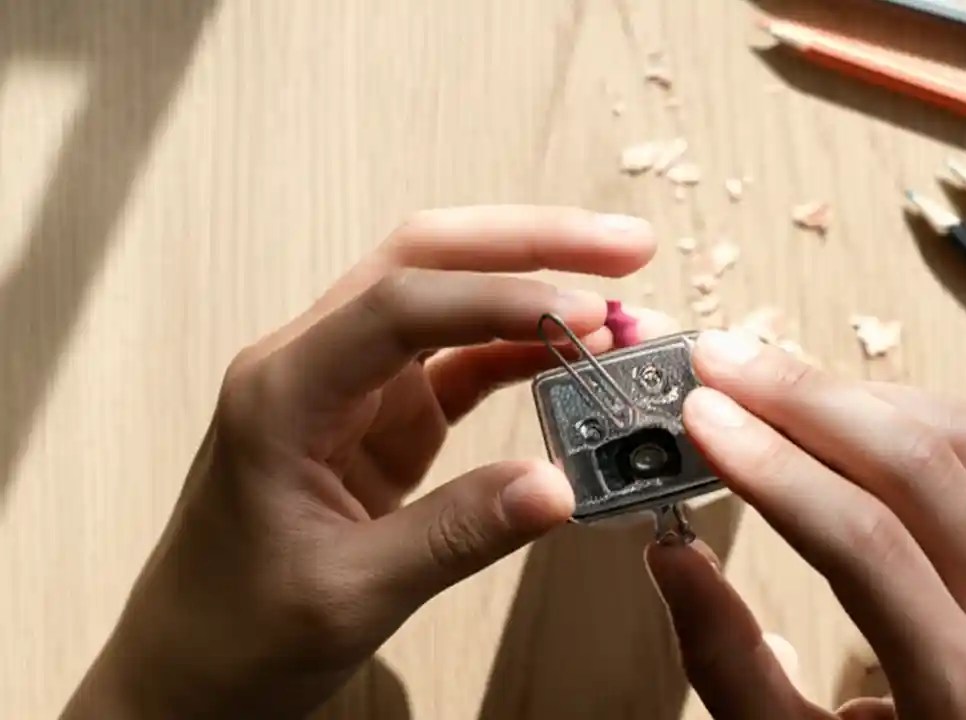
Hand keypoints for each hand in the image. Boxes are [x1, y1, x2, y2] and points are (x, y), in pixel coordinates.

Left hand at [62, 206, 657, 718]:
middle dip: (530, 243)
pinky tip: (578, 360)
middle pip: (427, 262)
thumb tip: (559, 487)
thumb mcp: (349, 594)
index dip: (502, 298)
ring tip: (625, 303)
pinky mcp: (382, 417)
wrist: (189, 668)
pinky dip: (522, 354)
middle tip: (626, 246)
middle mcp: (315, 365)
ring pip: (449, 300)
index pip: (401, 305)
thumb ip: (456, 534)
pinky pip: (461, 363)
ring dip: (536, 291)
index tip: (589, 315)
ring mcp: (352, 386)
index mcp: (285, 392)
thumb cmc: (237, 632)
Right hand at [647, 330, 965, 718]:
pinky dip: (900, 413)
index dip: (770, 464)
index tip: (700, 415)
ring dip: (852, 392)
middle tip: (717, 362)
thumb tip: (672, 553)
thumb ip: (733, 667)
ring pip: (960, 436)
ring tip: (762, 377)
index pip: (861, 538)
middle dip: (802, 397)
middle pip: (917, 462)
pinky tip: (834, 411)